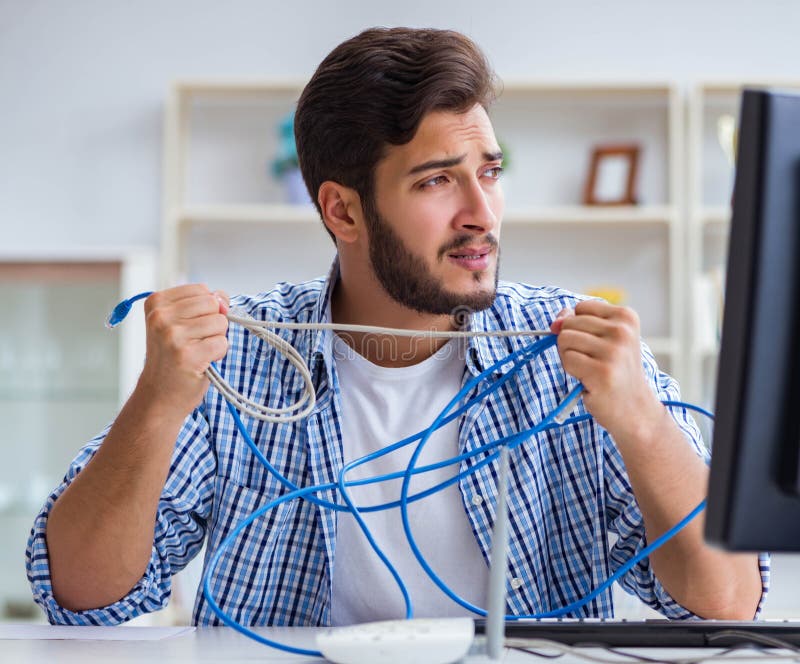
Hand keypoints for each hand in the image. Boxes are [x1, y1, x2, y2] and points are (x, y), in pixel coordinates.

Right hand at [137, 284, 229, 416]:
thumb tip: (224, 298)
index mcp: (156, 302)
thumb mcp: (179, 322)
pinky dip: (218, 354)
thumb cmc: (173, 357)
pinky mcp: (187, 355)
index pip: (203, 290)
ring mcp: (173, 336)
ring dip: (216, 340)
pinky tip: (201, 362)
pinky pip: (222, 343)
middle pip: (213, 304)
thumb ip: (203, 304)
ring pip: (220, 323)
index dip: (206, 310)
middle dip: (213, 324)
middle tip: (194, 342)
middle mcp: (161, 316)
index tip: (188, 328)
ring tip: (197, 352)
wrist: (159, 395)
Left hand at [549, 300, 662, 440]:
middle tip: (593, 360)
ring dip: (569, 357)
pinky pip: (567, 360)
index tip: (597, 344)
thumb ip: (577, 322)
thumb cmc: (615, 370)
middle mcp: (622, 331)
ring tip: (590, 369)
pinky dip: (571, 371)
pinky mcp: (602, 372)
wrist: (634, 407)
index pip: (580, 308)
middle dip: (572, 343)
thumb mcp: (602, 338)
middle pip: (570, 323)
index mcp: (626, 316)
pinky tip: (589, 379)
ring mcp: (613, 351)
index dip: (579, 327)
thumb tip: (556, 322)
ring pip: (565, 339)